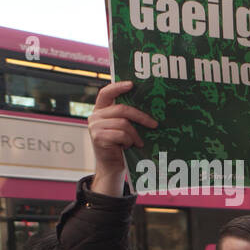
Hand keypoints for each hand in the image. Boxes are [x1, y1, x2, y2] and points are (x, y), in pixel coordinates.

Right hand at [88, 81, 157, 195]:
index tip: (132, 84)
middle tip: (154, 124)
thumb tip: (148, 106)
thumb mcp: (124, 128)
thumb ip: (127, 117)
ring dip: (135, 135)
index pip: (106, 93)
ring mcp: (95, 126)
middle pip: (122, 109)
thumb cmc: (121, 145)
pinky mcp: (98, 137)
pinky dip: (129, 141)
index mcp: (101, 110)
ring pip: (123, 123)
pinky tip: (128, 147)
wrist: (112, 165)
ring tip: (137, 142)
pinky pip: (121, 135)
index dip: (118, 87)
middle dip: (141, 117)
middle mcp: (95, 116)